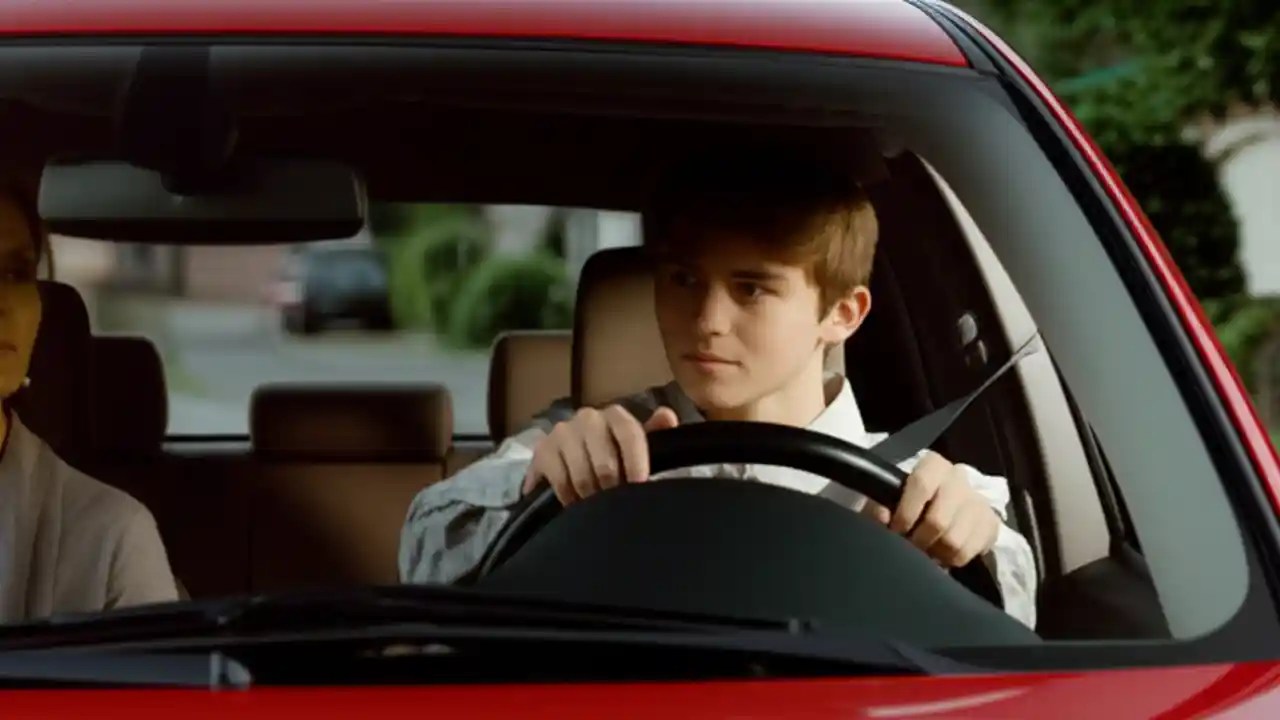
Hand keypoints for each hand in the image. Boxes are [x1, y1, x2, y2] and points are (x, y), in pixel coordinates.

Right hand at [522, 405, 679, 504]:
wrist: (573, 461)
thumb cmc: (614, 455)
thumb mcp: (638, 447)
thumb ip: (656, 434)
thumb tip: (667, 416)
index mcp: (616, 416)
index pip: (629, 433)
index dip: (636, 461)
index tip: (639, 485)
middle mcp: (587, 418)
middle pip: (604, 462)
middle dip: (612, 488)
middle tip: (615, 504)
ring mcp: (562, 432)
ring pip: (581, 475)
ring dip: (590, 496)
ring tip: (595, 506)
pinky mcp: (541, 450)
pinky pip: (558, 481)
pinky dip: (568, 497)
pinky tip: (574, 503)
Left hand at [861, 451, 999, 567]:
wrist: (939, 507)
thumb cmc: (908, 501)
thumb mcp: (888, 499)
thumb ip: (879, 506)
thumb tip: (882, 518)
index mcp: (934, 465)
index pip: (922, 484)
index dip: (906, 512)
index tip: (895, 530)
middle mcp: (959, 479)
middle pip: (938, 520)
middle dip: (919, 540)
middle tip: (909, 548)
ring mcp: (978, 501)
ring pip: (954, 541)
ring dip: (934, 553)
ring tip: (924, 552)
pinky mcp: (991, 524)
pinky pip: (968, 552)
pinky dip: (951, 559)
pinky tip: (941, 554)